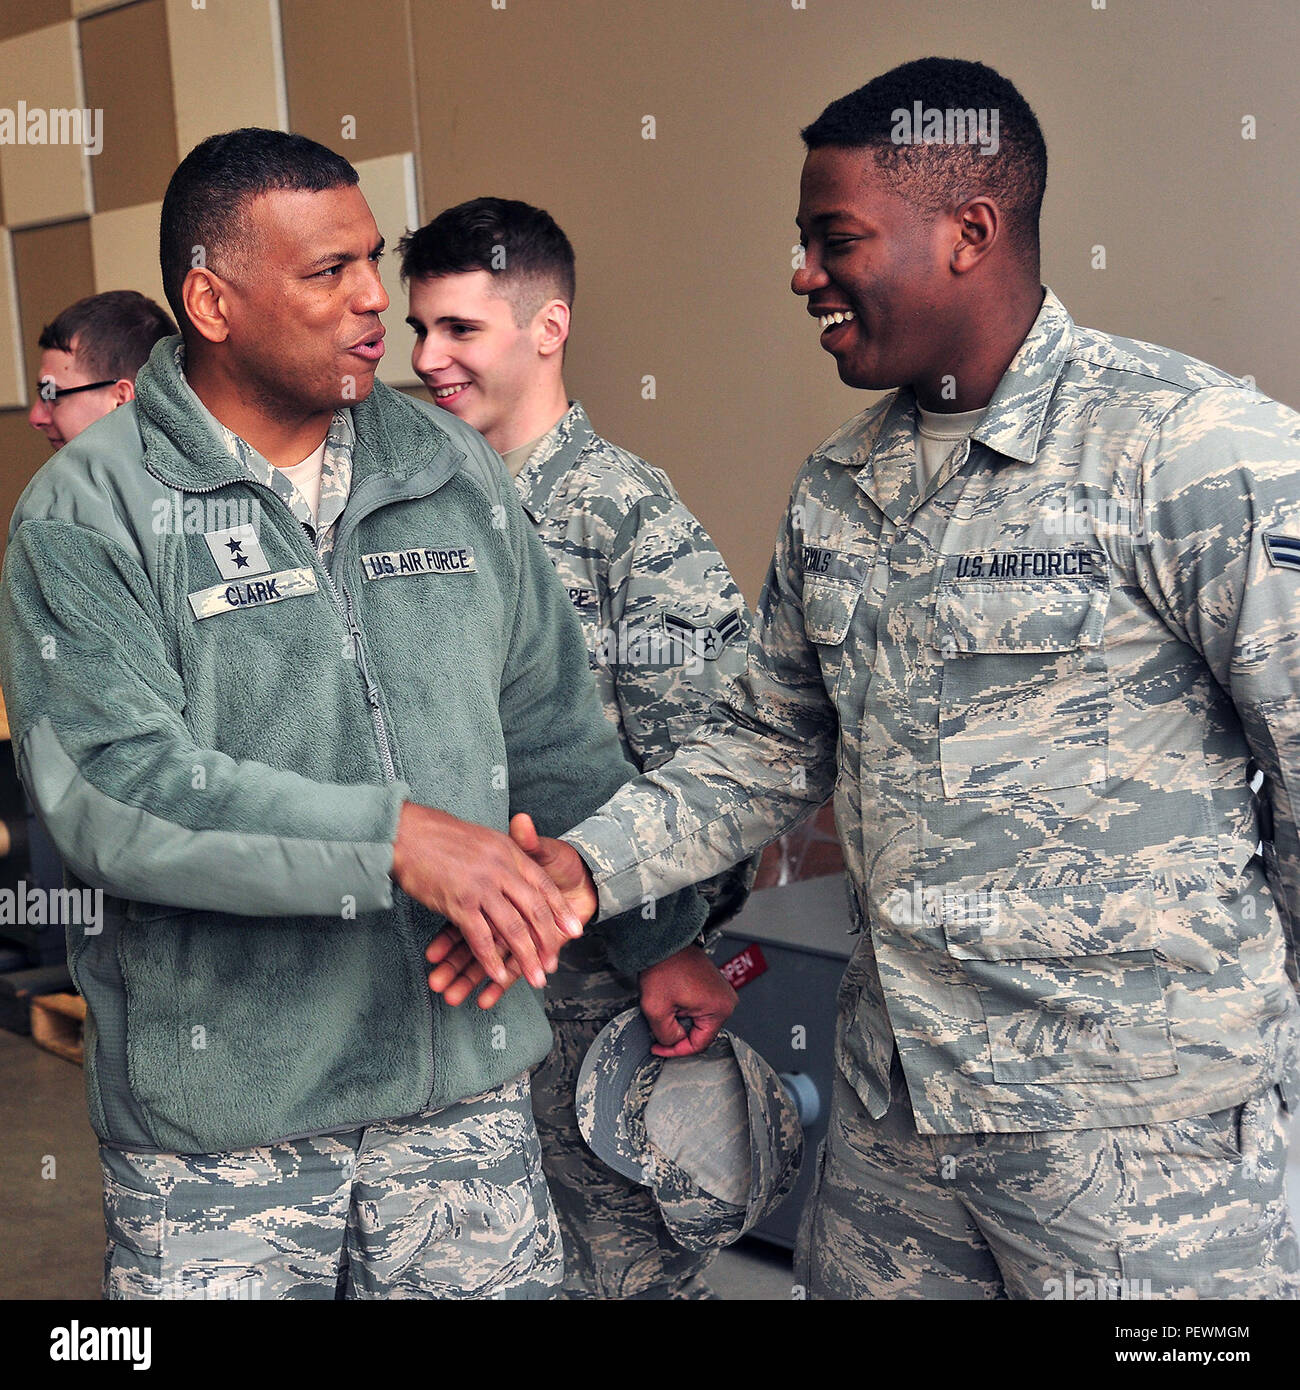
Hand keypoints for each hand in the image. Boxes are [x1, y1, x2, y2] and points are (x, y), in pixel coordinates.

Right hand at [393, 803, 582, 991]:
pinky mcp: (459, 903)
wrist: (407, 831)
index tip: (574, 931)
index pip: (543, 886)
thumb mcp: (487, 837)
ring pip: (512, 929)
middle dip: (547, 940)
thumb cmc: (442, 836)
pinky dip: (491, 960)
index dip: (560, 910)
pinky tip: (499, 975)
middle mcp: (501, 870)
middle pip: (534, 910)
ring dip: (526, 958)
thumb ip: (513, 845)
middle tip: (553, 964)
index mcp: (510, 853)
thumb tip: (536, 855)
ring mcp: (481, 887)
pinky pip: (481, 938)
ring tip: (536, 979)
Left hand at [639, 944, 736, 1057]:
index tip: (659, 1048)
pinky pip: (697, 1008)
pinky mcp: (711, 987)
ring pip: (696, 1021)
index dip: (675, 1050)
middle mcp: (725, 1001)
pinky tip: (672, 998)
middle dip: (677, 1031)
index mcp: (720, 1008)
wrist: (663, 942)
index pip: (698, 1044)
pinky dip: (682, 1009)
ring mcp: (720, 992)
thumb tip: (672, 1042)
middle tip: (659, 1022)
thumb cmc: (664, 966)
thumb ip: (665, 1034)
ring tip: (666, 1004)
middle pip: (699, 1033)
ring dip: (679, 1019)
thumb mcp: (656, 1009)